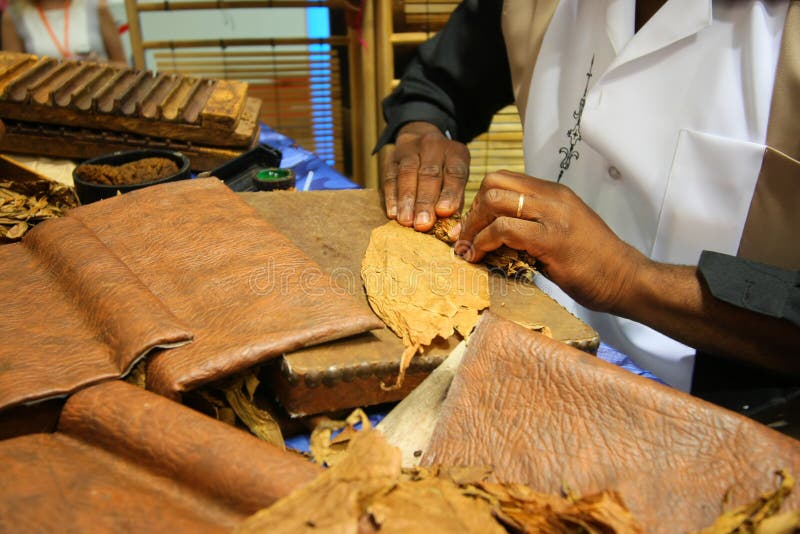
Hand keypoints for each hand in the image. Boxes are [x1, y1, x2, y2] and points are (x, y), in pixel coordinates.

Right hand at [381, 121, 469, 231]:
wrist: (421, 141)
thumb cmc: (444, 171)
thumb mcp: (457, 180)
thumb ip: (455, 203)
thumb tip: (451, 231)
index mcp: (455, 153)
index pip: (454, 173)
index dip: (450, 193)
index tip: (444, 212)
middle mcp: (433, 146)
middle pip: (429, 174)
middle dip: (425, 201)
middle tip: (423, 224)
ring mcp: (410, 149)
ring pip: (407, 174)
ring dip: (406, 200)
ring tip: (406, 221)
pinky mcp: (392, 158)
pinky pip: (390, 177)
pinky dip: (391, 196)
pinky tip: (393, 213)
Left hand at [454, 170, 647, 312]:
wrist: (626, 279)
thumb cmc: (593, 262)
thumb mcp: (560, 232)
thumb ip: (532, 225)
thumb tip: (494, 233)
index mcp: (553, 193)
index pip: (503, 179)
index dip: (479, 200)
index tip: (471, 225)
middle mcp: (552, 197)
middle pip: (493, 183)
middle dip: (471, 210)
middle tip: (465, 237)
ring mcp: (553, 215)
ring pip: (495, 200)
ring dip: (473, 226)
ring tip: (468, 249)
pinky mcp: (551, 239)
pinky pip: (505, 229)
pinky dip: (484, 242)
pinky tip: (480, 256)